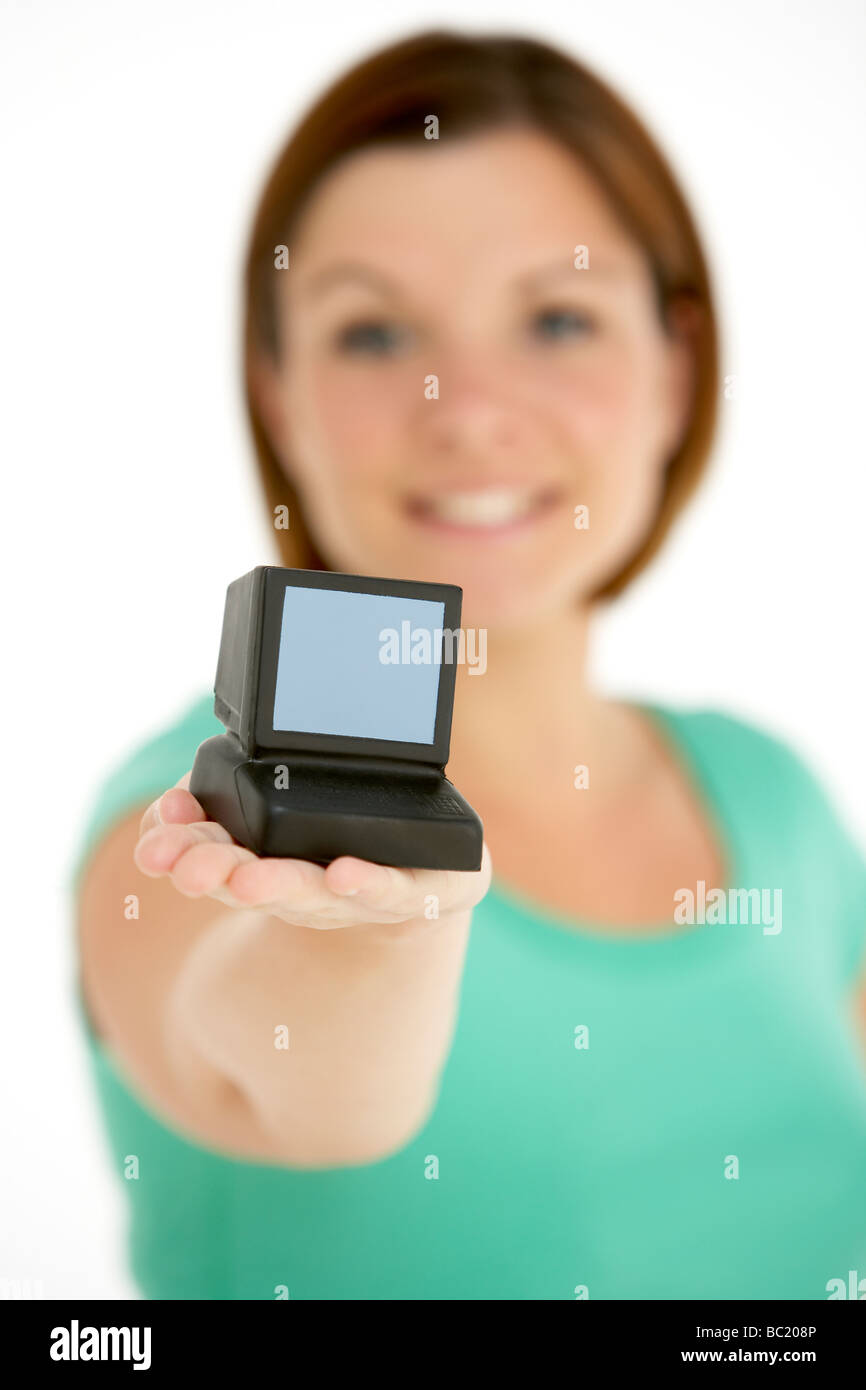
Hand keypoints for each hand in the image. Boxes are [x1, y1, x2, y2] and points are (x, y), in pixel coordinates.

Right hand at [133, 773, 491, 932]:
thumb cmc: (335, 836)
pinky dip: (366, 885)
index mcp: (260, 861)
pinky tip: (345, 874)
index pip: (207, 853)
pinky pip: (392, 889)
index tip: (154, 844)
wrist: (426, 875)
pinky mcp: (414, 890)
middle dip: (215, 875)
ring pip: (313, 893)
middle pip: (249, 882)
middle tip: (188, 869)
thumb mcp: (267, 805)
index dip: (177, 847)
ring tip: (248, 880)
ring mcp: (354, 895)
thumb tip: (177, 798)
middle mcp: (301, 887)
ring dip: (278, 887)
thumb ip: (216, 795)